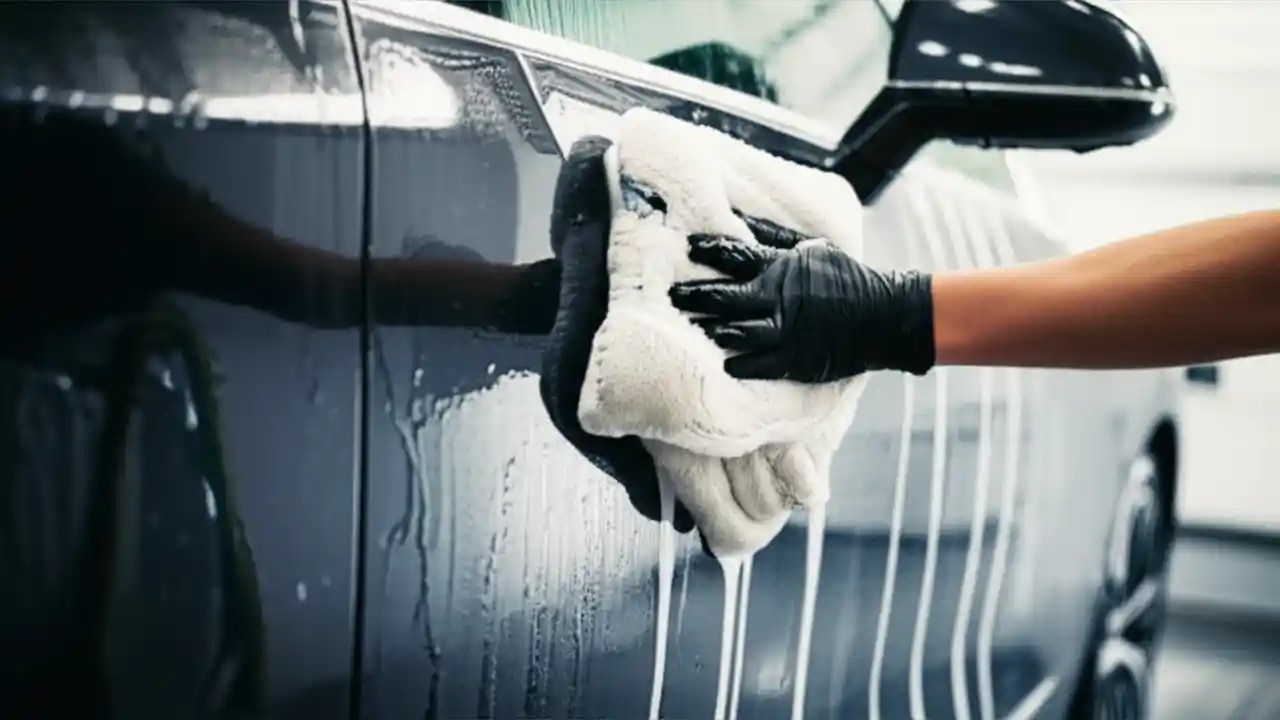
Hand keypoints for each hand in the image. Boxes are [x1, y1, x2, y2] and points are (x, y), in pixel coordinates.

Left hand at [668, 219, 935, 380]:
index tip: (686, 247)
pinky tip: (722, 363)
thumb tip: (739, 218)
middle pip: (727, 296)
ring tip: (688, 329)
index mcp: (782, 267)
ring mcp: (785, 331)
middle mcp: (779, 298)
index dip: (709, 249)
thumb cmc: (844, 277)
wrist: (881, 317)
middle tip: (671, 296)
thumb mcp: (812, 247)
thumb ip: (774, 236)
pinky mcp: (794, 359)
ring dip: (711, 330)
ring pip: (738, 331)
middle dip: (696, 295)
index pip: (737, 255)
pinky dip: (739, 363)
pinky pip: (759, 364)